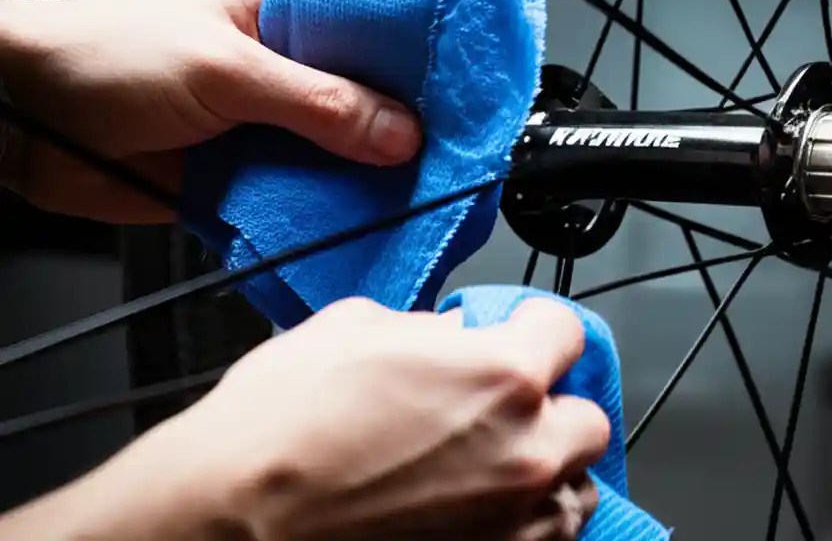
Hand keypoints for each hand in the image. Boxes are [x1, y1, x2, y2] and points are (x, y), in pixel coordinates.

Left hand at [0, 0, 421, 222]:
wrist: (26, 123)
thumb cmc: (105, 58)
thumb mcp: (226, 69)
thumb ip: (318, 103)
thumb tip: (400, 133)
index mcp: (290, 4)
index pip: (384, 19)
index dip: (430, 54)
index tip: (474, 90)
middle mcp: (291, 58)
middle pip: (377, 94)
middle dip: (413, 128)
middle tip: (457, 159)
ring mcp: (274, 116)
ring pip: (350, 149)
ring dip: (377, 177)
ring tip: (423, 200)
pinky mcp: (255, 168)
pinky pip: (312, 191)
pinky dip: (335, 210)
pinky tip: (368, 225)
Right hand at [0, 297, 607, 540]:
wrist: (228, 521)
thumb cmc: (275, 429)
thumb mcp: (351, 330)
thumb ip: (428, 328)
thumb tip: (453, 334)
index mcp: (502, 374)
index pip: (567, 332)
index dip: (536, 330)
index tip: (520, 338)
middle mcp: (526, 449)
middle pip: (587, 418)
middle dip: (550, 408)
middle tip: (502, 409)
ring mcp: (516, 521)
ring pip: (574, 488)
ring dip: (542, 471)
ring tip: (482, 468)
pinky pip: (544, 540)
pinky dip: (521, 523)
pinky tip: (471, 511)